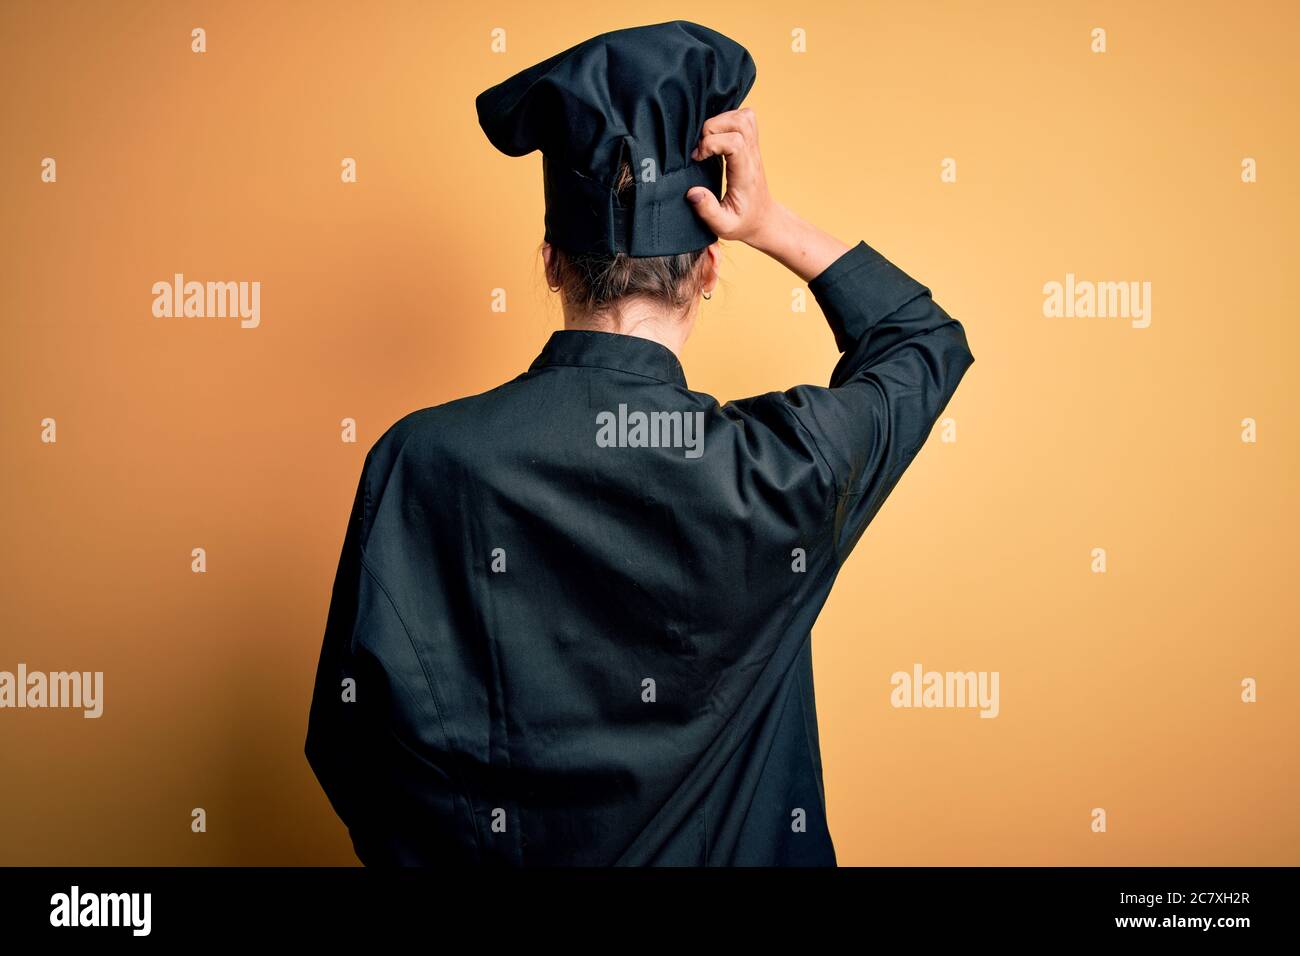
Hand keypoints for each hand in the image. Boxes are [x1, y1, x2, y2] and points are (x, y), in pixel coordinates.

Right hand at [686, 108, 777, 246]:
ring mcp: (754, 148)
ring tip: (708, 140)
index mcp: (745, 174)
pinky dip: (728, 119)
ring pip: (743, 116)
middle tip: (701, 148)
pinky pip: (745, 118)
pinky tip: (717, 136)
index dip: (711, 143)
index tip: (698, 158)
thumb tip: (693, 192)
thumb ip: (707, 211)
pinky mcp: (752, 144)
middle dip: (713, 128)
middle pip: (739, 122)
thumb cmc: (742, 223)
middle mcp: (752, 156)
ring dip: (720, 121)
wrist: (763, 220)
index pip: (734, 142)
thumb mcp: (724, 226)